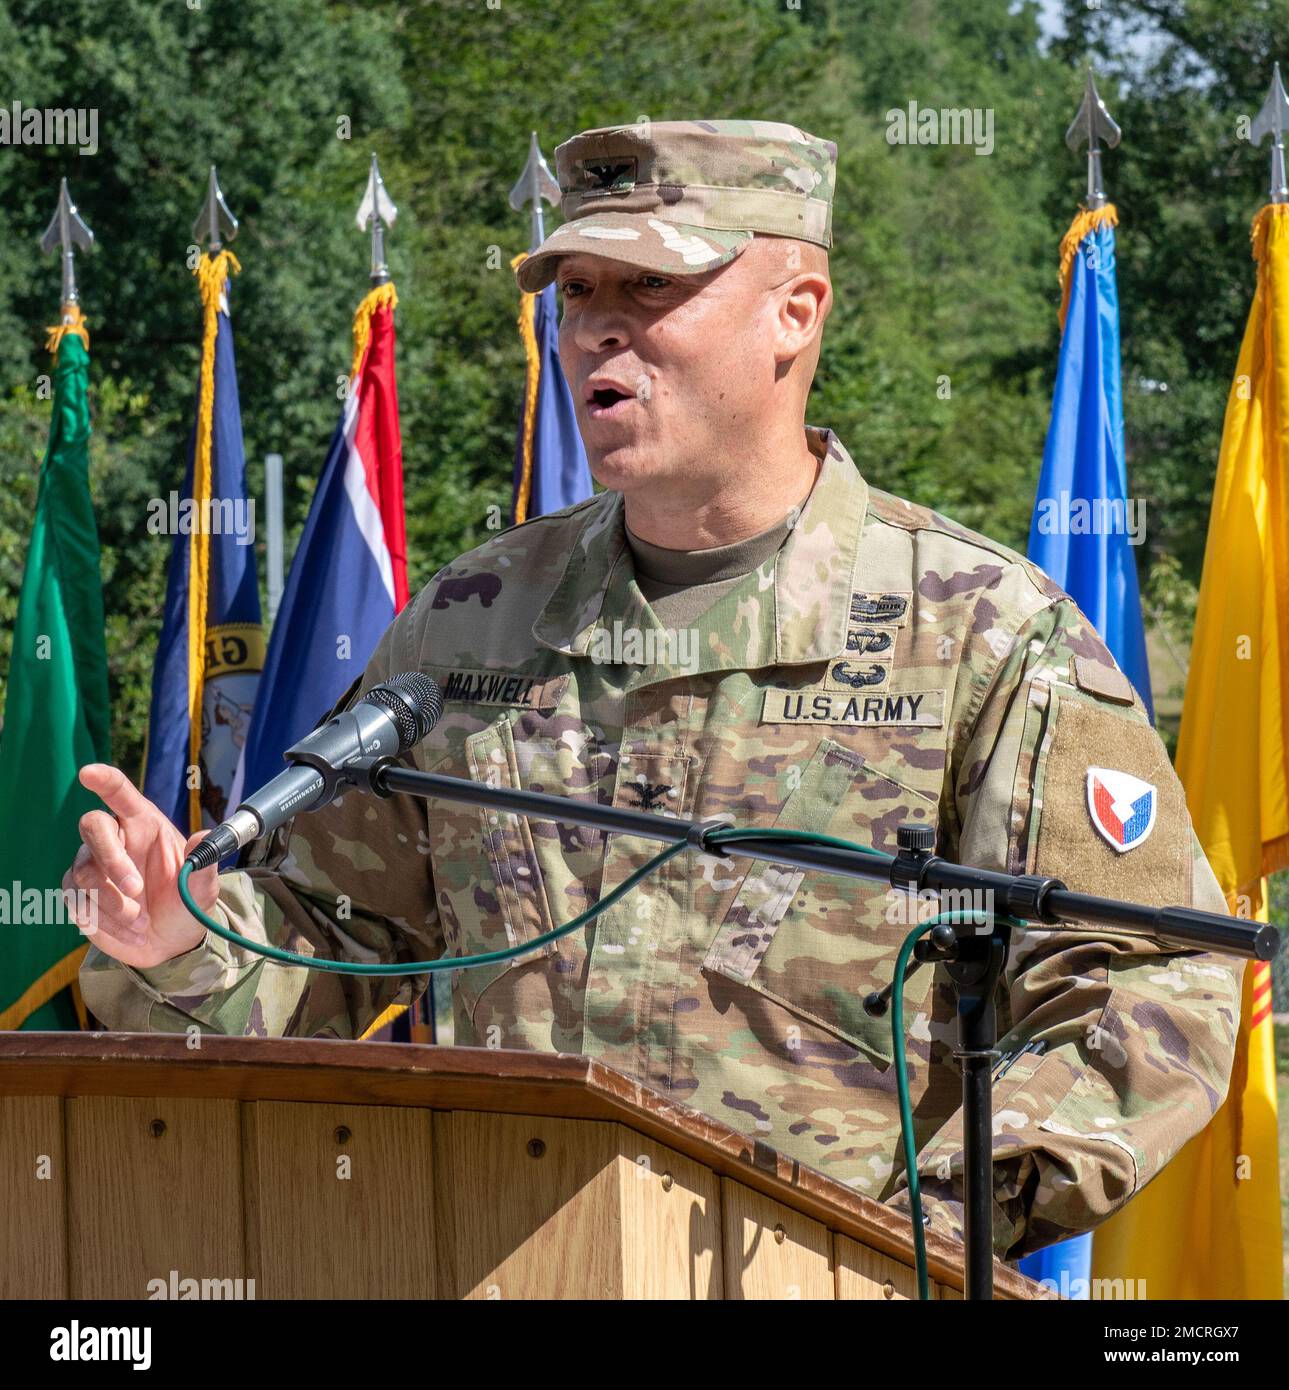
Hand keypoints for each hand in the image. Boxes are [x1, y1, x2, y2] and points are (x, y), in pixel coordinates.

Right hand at [61, 764, 220, 968]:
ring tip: (141, 921)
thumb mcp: (202, 888)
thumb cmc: (186, 904)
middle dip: (112, 858)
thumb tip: (204, 836)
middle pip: (92, 826)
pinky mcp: (79, 893)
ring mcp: (93, 865)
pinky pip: (78, 899)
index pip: (120, 793)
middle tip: (136, 889)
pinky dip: (103, 919)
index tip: (88, 773)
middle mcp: (116, 839)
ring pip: (85, 870)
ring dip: (112, 901)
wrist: (170, 942)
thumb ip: (203, 862)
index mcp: (144, 825)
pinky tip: (129, 930)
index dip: (104, 780)